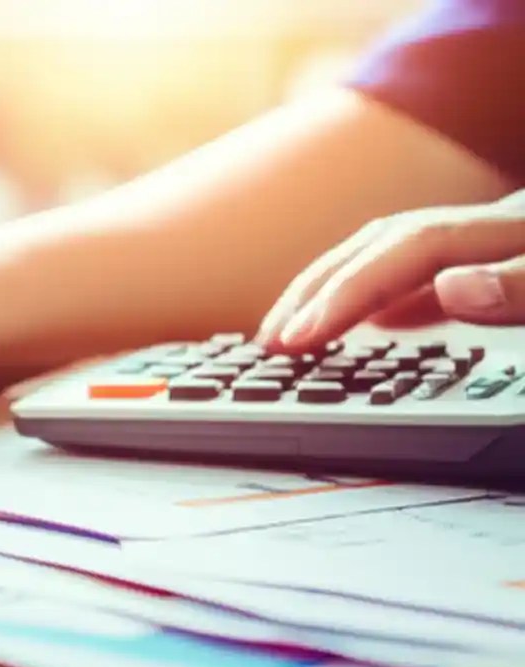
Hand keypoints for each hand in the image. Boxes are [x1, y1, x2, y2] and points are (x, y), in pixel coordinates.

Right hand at [257, 192, 524, 350]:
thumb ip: (524, 284)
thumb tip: (451, 289)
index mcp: (518, 226)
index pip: (411, 247)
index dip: (351, 289)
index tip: (303, 336)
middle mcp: (499, 225)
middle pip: (386, 241)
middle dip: (320, 287)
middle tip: (270, 338)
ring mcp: (501, 241)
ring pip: (397, 251)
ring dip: (337, 287)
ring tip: (292, 329)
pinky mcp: (506, 260)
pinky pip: (428, 274)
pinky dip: (385, 297)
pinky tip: (369, 322)